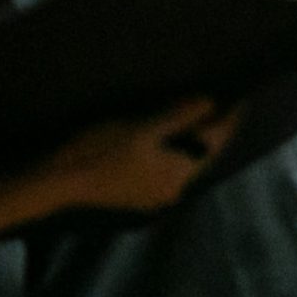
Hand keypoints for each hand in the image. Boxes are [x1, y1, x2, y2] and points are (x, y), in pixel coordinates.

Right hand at [42, 97, 240, 212]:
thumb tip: (210, 103)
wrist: (56, 182)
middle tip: (223, 104)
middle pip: (200, 156)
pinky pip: (164, 169)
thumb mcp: (141, 127)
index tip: (240, 100)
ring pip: (182, 163)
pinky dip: (171, 151)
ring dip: (190, 141)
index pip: (213, 144)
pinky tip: (167, 138)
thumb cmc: (99, 151)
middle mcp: (170, 191)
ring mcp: (152, 196)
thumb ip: (178, 116)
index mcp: (177, 175)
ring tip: (198, 117)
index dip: (227, 120)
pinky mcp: (135, 195)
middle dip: (211, 131)